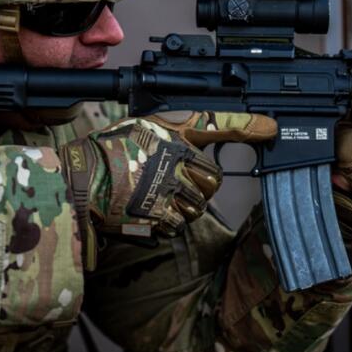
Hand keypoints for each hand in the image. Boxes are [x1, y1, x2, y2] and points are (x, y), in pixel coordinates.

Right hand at [62, 111, 276, 268]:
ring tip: (155, 195)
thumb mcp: (147, 127)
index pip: (217, 126)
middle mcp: (174, 162)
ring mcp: (166, 191)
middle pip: (213, 181)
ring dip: (182, 206)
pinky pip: (176, 225)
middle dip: (200, 185)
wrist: (80, 180)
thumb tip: (209, 134)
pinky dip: (165, 222)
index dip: (248, 125)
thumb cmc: (111, 151)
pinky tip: (147, 210)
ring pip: (196, 207)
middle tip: (176, 181)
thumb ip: (181, 130)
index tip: (272, 128)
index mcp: (172, 137)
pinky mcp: (156, 218)